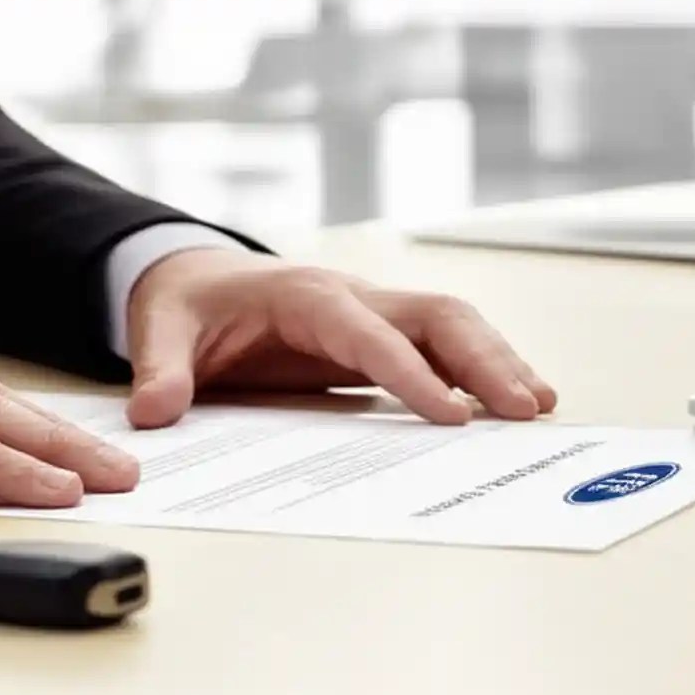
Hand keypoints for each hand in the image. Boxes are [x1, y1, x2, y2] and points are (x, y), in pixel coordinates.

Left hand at [124, 249, 556, 427]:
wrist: (193, 279)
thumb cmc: (186, 303)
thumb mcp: (161, 329)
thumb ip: (161, 370)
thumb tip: (156, 415)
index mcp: (306, 295)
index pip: (371, 334)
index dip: (412, 374)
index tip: (452, 416)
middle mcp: (352, 296)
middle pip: (437, 315)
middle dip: (485, 358)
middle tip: (526, 409)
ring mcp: (371, 313)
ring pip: (452, 325)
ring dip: (496, 361)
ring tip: (539, 406)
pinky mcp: (377, 335)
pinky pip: (439, 347)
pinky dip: (478, 370)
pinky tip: (508, 404)